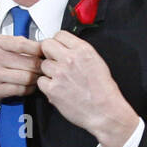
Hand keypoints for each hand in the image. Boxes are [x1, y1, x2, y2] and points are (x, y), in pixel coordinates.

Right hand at [0, 34, 43, 115]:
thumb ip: (16, 44)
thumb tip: (40, 47)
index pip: (25, 44)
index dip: (40, 50)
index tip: (45, 53)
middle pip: (30, 63)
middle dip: (41, 67)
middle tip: (45, 68)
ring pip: (27, 77)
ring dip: (36, 79)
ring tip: (37, 78)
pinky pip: (21, 89)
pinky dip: (29, 89)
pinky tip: (28, 86)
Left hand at [37, 31, 137, 146]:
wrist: (105, 112)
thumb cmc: (104, 91)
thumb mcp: (97, 62)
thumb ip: (79, 53)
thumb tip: (67, 48)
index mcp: (83, 50)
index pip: (60, 34)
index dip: (58, 42)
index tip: (58, 48)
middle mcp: (70, 59)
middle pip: (46, 45)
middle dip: (49, 53)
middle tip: (55, 62)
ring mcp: (59, 74)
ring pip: (43, 65)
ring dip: (49, 71)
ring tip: (61, 80)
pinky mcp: (52, 89)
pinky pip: (41, 81)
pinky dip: (47, 86)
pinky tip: (58, 89)